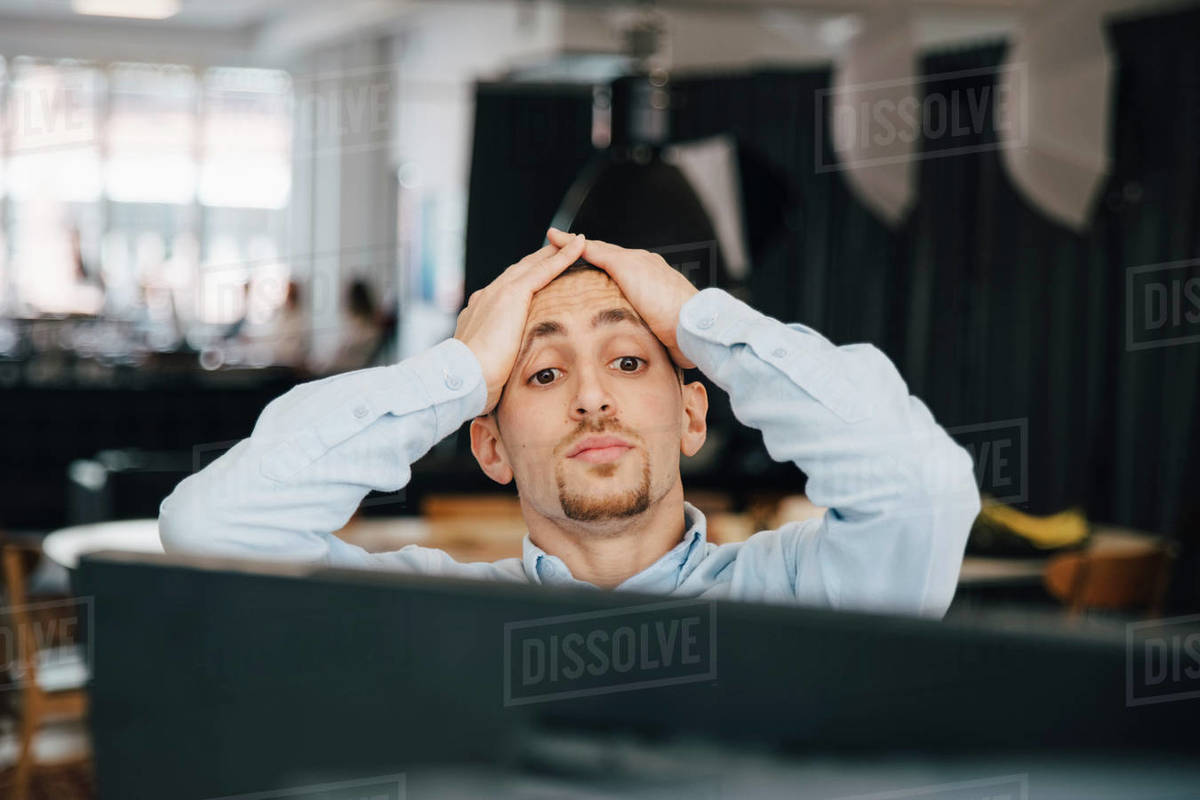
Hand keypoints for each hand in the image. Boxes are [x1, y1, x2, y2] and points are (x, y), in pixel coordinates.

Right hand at [454, 234, 586, 413]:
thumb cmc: (474, 382)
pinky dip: (563, 257)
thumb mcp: (489, 369)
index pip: (509, 292)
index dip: (527, 282)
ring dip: (555, 253)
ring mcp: (499, 292)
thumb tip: (502, 380)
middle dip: (541, 260)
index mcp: (481, 312)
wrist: (462, 377)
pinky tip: (579, 247)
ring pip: (533, 266)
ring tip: (576, 243)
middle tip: (562, 249)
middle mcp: (488, 296)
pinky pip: (544, 270)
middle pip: (521, 272)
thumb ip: (498, 364)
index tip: (540, 277)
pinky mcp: (512, 294)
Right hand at [545, 228, 699, 368]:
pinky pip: (620, 311)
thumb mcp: (629, 268)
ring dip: (593, 287)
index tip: (552, 236)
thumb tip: (584, 243)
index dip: (575, 244)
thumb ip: (606, 255)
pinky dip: (604, 307)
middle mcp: (642, 277)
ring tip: (570, 290)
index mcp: (637, 262)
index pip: (599, 249)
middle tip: (556, 260)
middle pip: (606, 266)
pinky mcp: (649, 322)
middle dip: (582, 262)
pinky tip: (596, 316)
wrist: (689, 331)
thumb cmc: (664, 299)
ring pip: (613, 289)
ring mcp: (646, 299)